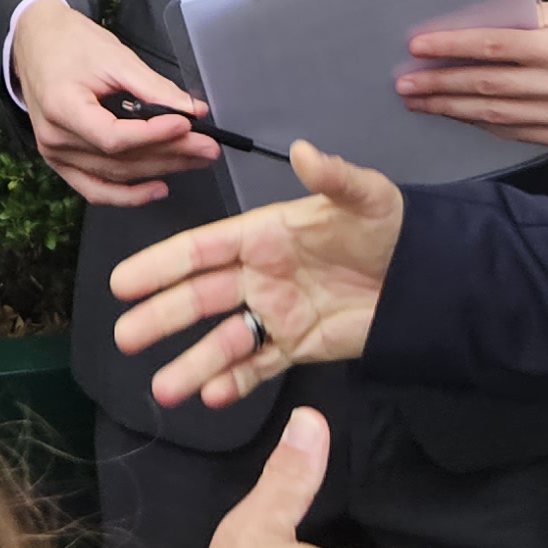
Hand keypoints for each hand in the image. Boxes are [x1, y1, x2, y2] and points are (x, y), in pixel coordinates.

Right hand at [9, 0, 219, 207]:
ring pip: (114, 175)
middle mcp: (54, 138)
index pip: (113, 137)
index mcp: (61, 107)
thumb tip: (193, 110)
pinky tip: (157, 188)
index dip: (154, 135)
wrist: (36, 42)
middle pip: (119, 160)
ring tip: (195, 160)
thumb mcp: (115, 56)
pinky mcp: (60, 161)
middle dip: (169, 154)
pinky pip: (95, 188)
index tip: (187, 125)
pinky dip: (127, 195)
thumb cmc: (72, 43)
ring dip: (158, 170)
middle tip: (208, 147)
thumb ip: (153, 87)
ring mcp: (55, 155)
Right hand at [110, 140, 400, 410]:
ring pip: (223, 341)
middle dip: (161, 317)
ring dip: (192, 363)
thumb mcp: (366, 197)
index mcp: (263, 235)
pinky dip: (234, 383)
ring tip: (163, 390)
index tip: (122, 281)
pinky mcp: (296, 346)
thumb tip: (303, 149)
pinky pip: (258, 367)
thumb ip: (333, 176)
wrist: (424, 277)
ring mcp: (274, 314)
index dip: (161, 264)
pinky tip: (212, 398)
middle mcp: (258, 275)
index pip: (202, 250)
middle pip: (200, 298)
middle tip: (124, 337)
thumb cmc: (388, 228)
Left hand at [396, 0, 547, 147]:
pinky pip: (510, 132)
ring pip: (495, 115)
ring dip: (450, 108)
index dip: (452, 47)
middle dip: (440, 84)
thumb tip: (452, 20)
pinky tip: (452, 112)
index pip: (494, 46)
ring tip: (419, 100)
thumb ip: (507, 16)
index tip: (418, 47)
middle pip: (488, 86)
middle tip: (406, 83)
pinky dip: (476, 122)